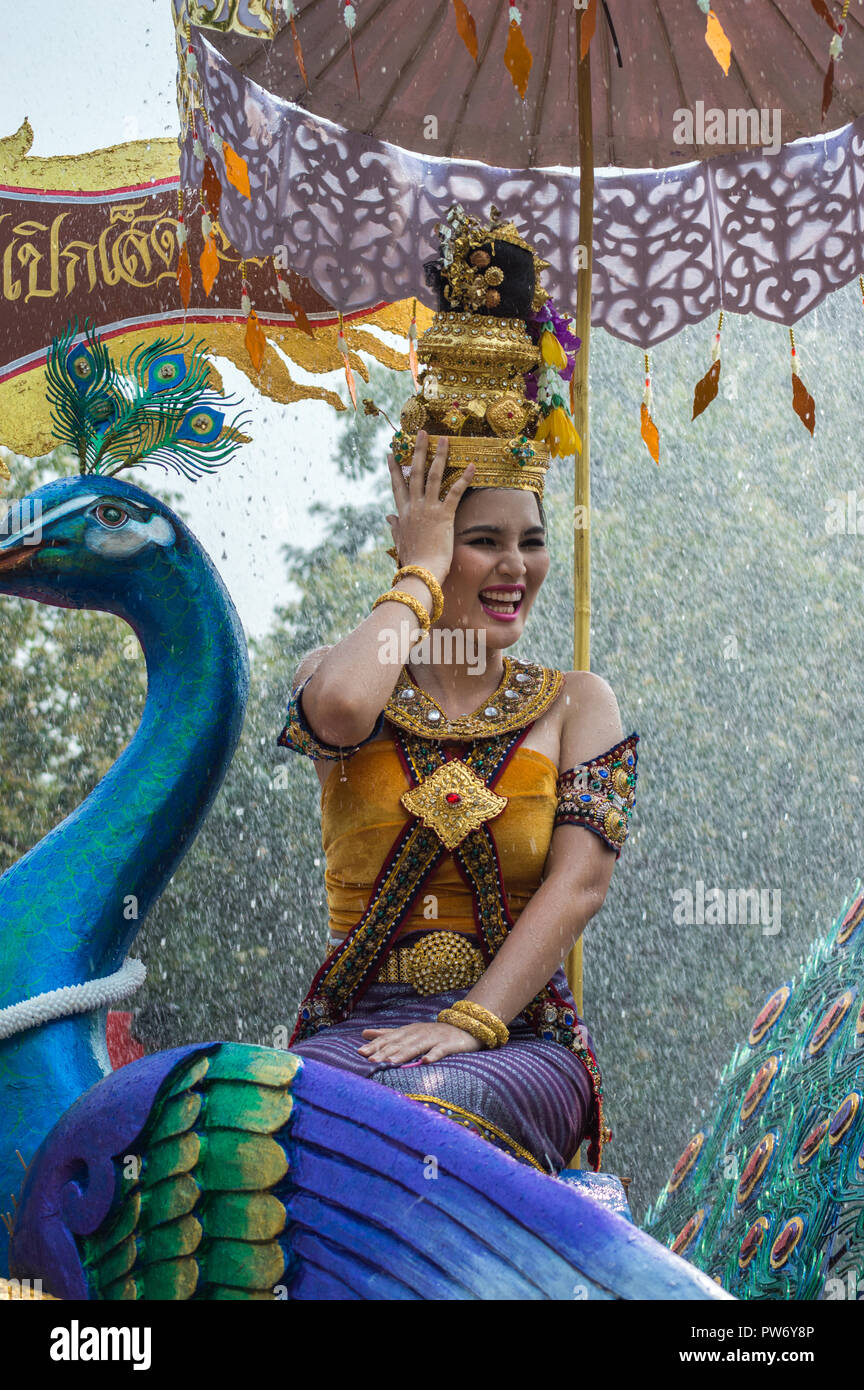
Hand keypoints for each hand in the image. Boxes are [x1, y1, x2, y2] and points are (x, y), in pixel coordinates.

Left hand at [359, 1021, 482, 1064]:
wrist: (464, 1028)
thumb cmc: (433, 1034)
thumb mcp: (409, 1032)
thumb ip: (387, 1034)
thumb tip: (364, 1033)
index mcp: (407, 1031)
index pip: (388, 1038)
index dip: (375, 1045)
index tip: (360, 1053)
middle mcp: (418, 1033)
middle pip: (399, 1043)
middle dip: (384, 1052)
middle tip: (370, 1061)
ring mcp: (433, 1038)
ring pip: (416, 1047)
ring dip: (403, 1055)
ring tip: (390, 1063)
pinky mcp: (448, 1045)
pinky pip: (440, 1051)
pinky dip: (433, 1055)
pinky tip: (426, 1062)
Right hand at [386, 431, 474, 585]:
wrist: (421, 571)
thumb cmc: (413, 561)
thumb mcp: (401, 541)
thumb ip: (395, 527)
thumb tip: (388, 517)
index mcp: (404, 514)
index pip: (398, 486)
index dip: (395, 469)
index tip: (391, 454)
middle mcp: (415, 507)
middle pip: (416, 473)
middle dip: (418, 451)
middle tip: (421, 433)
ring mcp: (429, 509)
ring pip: (434, 476)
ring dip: (440, 456)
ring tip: (444, 439)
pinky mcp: (444, 515)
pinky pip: (455, 491)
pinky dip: (464, 478)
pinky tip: (472, 465)